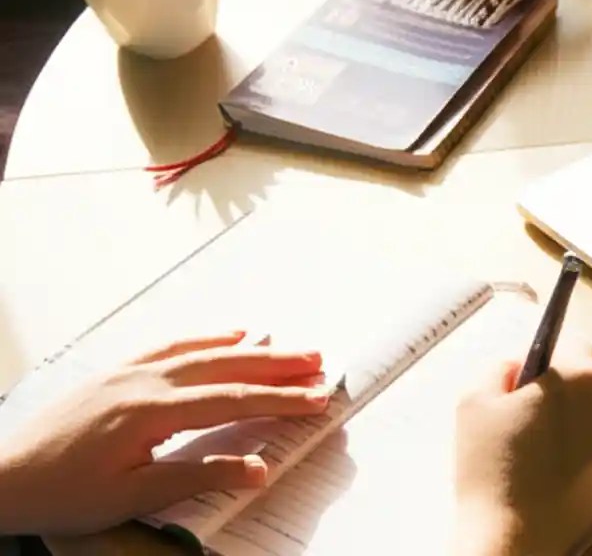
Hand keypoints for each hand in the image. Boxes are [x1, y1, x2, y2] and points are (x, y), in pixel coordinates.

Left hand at [0, 331, 330, 535]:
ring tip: (290, 347)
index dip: (280, 399)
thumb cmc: (60, 493)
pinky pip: (171, 345)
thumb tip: (257, 469)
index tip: (317, 399)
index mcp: (150, 411)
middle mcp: (143, 381)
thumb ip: (198, 476)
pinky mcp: (116, 372)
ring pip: (204, 352)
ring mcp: (129, 371)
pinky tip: (230, 335)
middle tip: (319, 363)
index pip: (232, 400)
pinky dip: (206, 338)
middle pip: (226, 366)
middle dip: (278, 365)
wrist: (2, 479)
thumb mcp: (132, 496)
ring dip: (251, 349)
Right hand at [453, 338, 591, 555]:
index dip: (544, 359)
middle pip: (587, 380)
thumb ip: (499, 366)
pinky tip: (552, 469)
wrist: (514, 539)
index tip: (526, 381)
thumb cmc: (492, 468)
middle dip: (560, 391)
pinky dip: (583, 449)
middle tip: (523, 418)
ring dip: (573, 420)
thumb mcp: (474, 399)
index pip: (571, 344)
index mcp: (584, 378)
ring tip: (535, 449)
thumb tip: (520, 366)